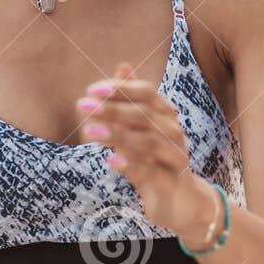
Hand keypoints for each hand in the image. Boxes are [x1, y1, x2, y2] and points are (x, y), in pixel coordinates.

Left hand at [78, 63, 214, 238]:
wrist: (181, 198)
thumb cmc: (157, 157)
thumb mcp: (143, 126)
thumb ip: (132, 98)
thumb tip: (122, 65)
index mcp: (166, 115)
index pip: (147, 93)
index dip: (121, 89)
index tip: (92, 90)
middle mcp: (173, 132)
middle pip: (144, 115)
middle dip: (112, 109)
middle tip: (83, 106)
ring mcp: (174, 156)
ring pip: (147, 141)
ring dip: (118, 134)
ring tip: (90, 131)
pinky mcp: (169, 182)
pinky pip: (150, 171)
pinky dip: (131, 164)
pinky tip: (110, 160)